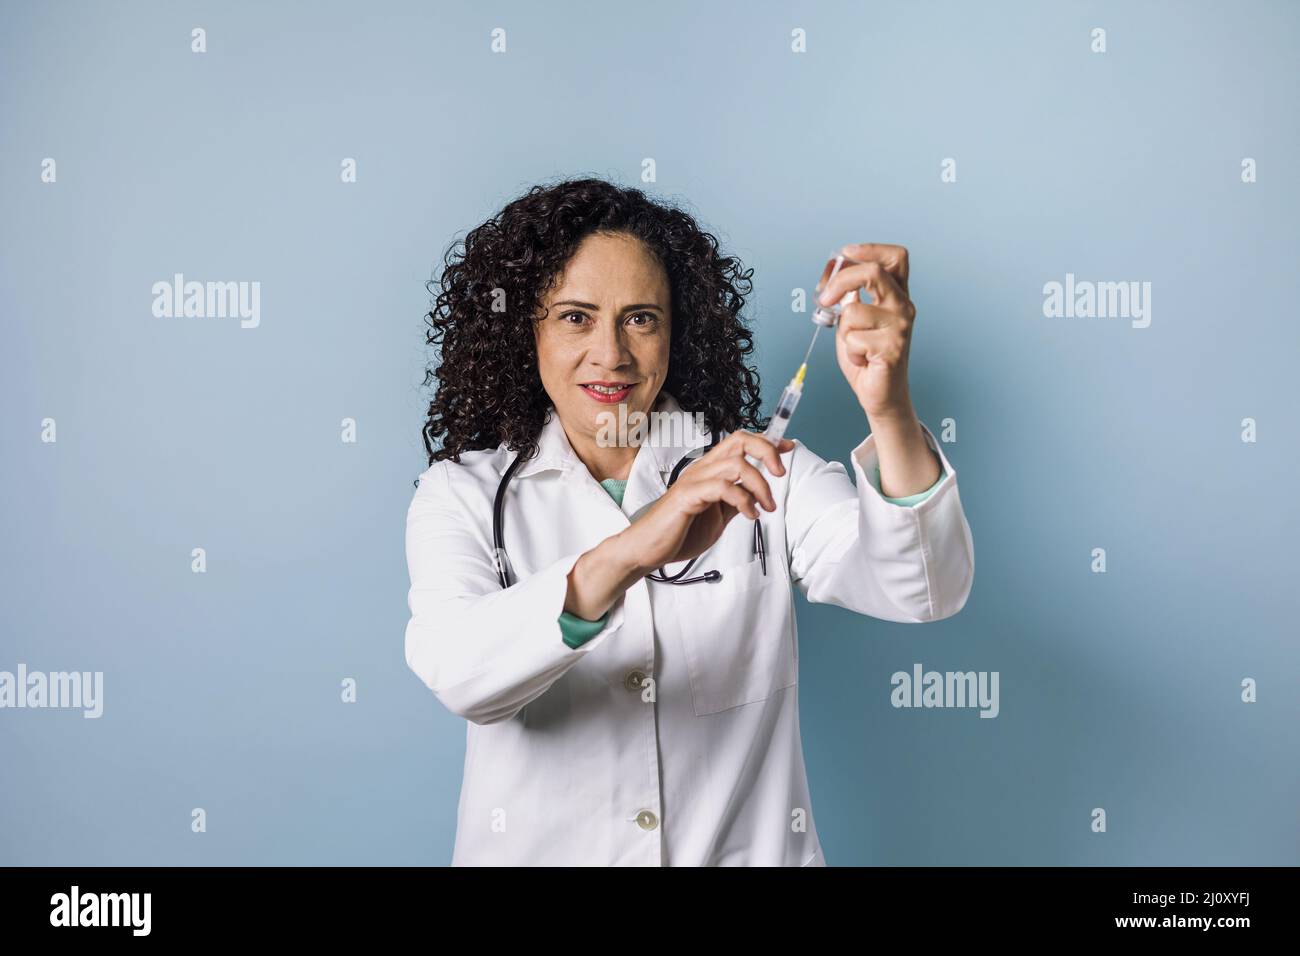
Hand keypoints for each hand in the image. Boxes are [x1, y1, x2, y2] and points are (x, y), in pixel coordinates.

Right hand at [614, 430, 794, 574]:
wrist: (648, 549)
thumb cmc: (678, 532)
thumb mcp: (718, 516)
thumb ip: (735, 502)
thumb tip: (757, 495)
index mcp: (710, 470)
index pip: (741, 443)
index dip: (767, 441)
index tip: (788, 446)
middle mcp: (702, 469)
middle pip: (740, 441)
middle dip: (767, 451)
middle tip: (780, 474)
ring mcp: (694, 480)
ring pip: (736, 464)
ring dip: (760, 485)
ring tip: (766, 507)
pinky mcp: (688, 496)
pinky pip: (722, 487)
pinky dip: (743, 500)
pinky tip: (750, 516)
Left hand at [815, 243, 917, 421]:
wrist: (880, 393)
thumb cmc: (866, 355)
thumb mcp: (851, 319)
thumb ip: (846, 296)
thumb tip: (832, 270)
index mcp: (896, 294)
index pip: (895, 257)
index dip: (870, 249)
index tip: (845, 253)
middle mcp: (903, 306)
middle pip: (874, 272)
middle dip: (842, 280)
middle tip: (825, 298)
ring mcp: (900, 326)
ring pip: (854, 311)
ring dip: (844, 331)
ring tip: (856, 346)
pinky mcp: (892, 348)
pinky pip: (854, 339)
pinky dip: (850, 352)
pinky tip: (863, 360)